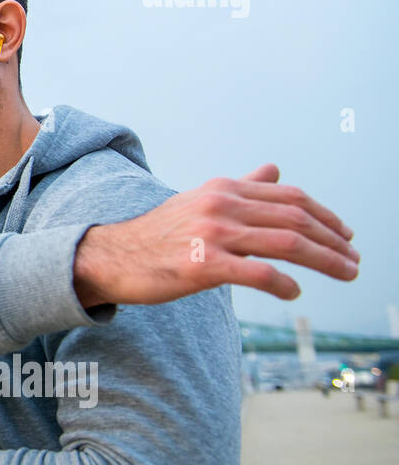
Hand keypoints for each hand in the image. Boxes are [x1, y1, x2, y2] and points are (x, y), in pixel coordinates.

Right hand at [73, 163, 358, 305]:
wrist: (109, 256)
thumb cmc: (158, 234)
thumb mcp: (200, 201)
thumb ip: (241, 187)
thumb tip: (274, 170)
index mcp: (223, 189)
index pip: (290, 197)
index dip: (326, 216)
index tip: (346, 235)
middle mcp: (221, 205)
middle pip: (296, 219)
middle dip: (334, 241)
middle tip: (354, 260)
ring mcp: (212, 234)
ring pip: (287, 244)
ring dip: (325, 261)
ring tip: (345, 273)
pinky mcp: (202, 265)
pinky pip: (259, 274)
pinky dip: (285, 285)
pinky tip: (295, 294)